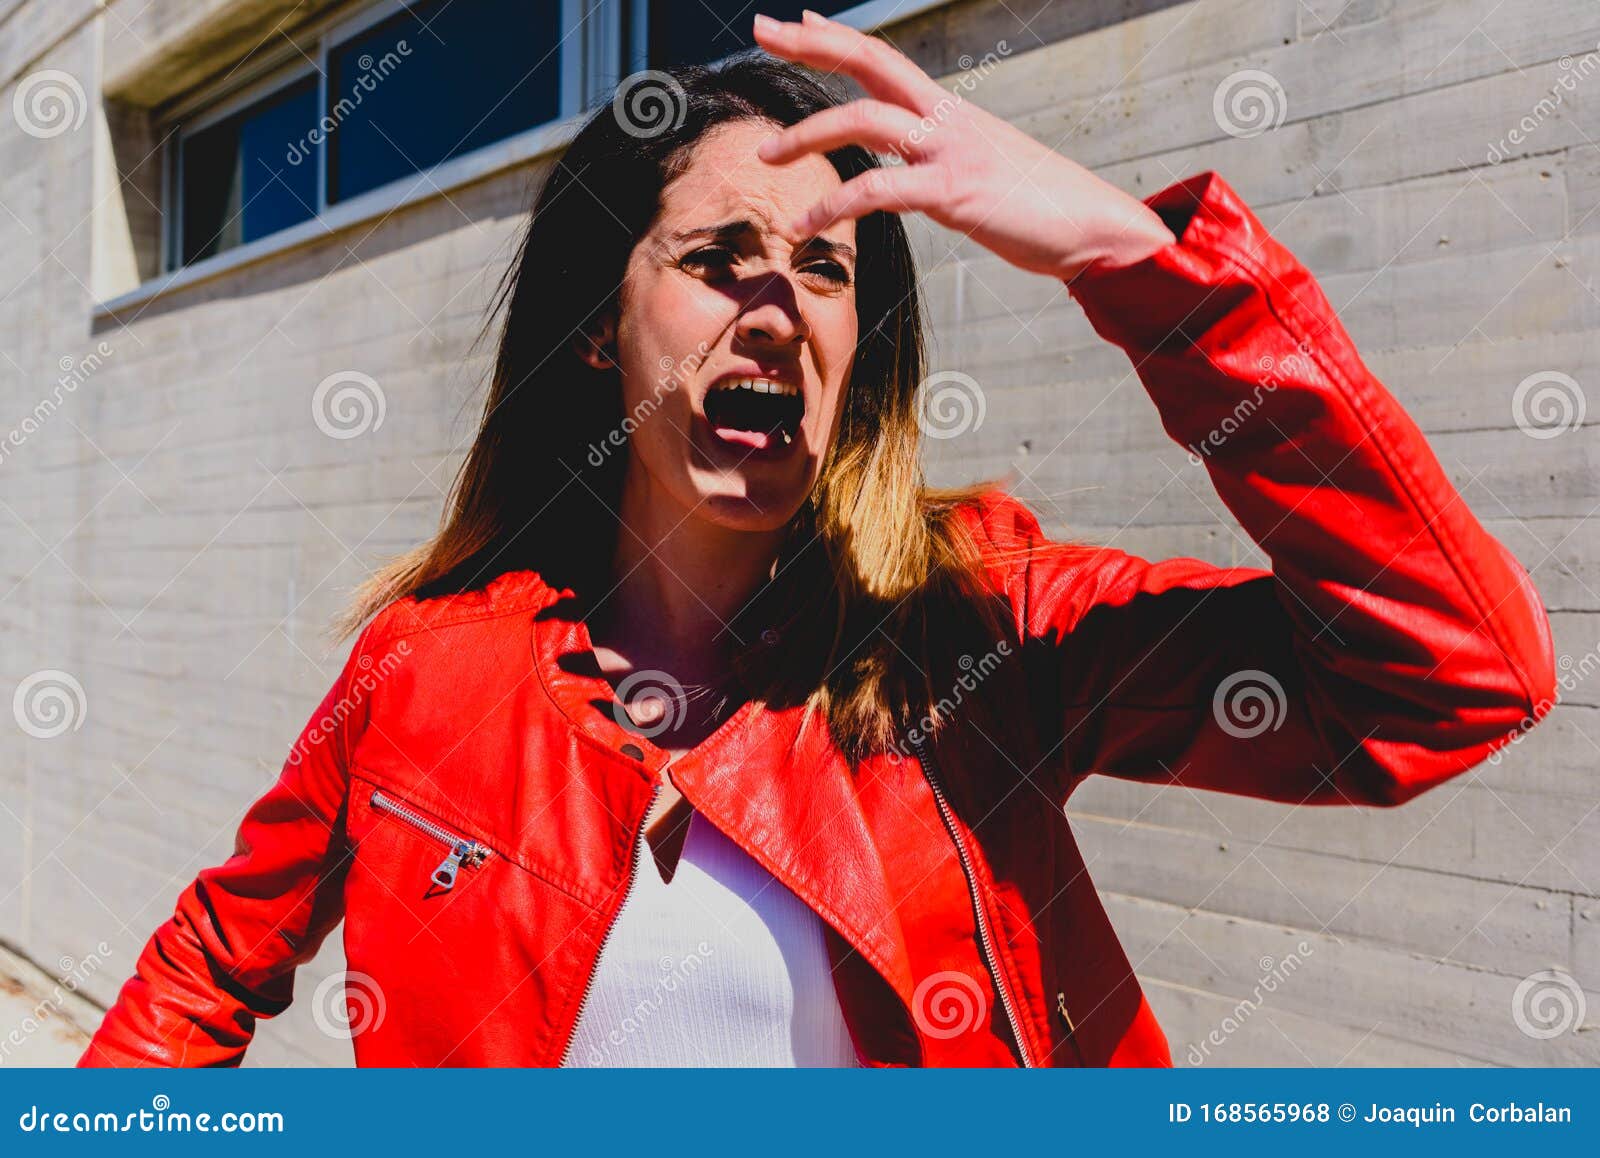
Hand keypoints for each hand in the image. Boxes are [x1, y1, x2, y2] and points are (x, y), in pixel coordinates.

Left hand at [751, 10, 1174, 280]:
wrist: (1094, 228)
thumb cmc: (1040, 207)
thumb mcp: (984, 170)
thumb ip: (943, 160)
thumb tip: (914, 166)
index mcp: (951, 114)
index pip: (886, 60)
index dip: (840, 39)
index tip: (799, 22)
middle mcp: (947, 120)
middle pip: (871, 62)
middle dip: (812, 44)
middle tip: (761, 30)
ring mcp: (950, 152)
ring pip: (863, 120)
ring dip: (806, 134)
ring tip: (764, 155)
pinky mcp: (953, 192)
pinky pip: (879, 189)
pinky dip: (835, 205)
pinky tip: (806, 225)